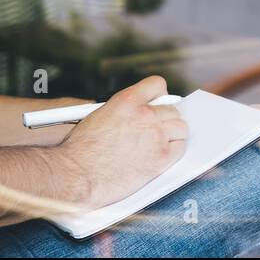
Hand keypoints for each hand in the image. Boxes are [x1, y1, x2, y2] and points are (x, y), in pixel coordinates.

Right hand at [55, 76, 187, 210]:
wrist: (78, 174)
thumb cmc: (81, 150)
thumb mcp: (98, 115)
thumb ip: (122, 110)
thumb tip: (135, 113)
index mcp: (126, 100)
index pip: (157, 85)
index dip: (159, 95)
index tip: (158, 104)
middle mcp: (144, 114)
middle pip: (172, 109)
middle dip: (165, 118)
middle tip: (157, 129)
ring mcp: (155, 136)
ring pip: (181, 127)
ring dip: (173, 134)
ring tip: (161, 142)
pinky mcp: (160, 158)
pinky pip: (181, 147)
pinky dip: (175, 150)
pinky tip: (164, 154)